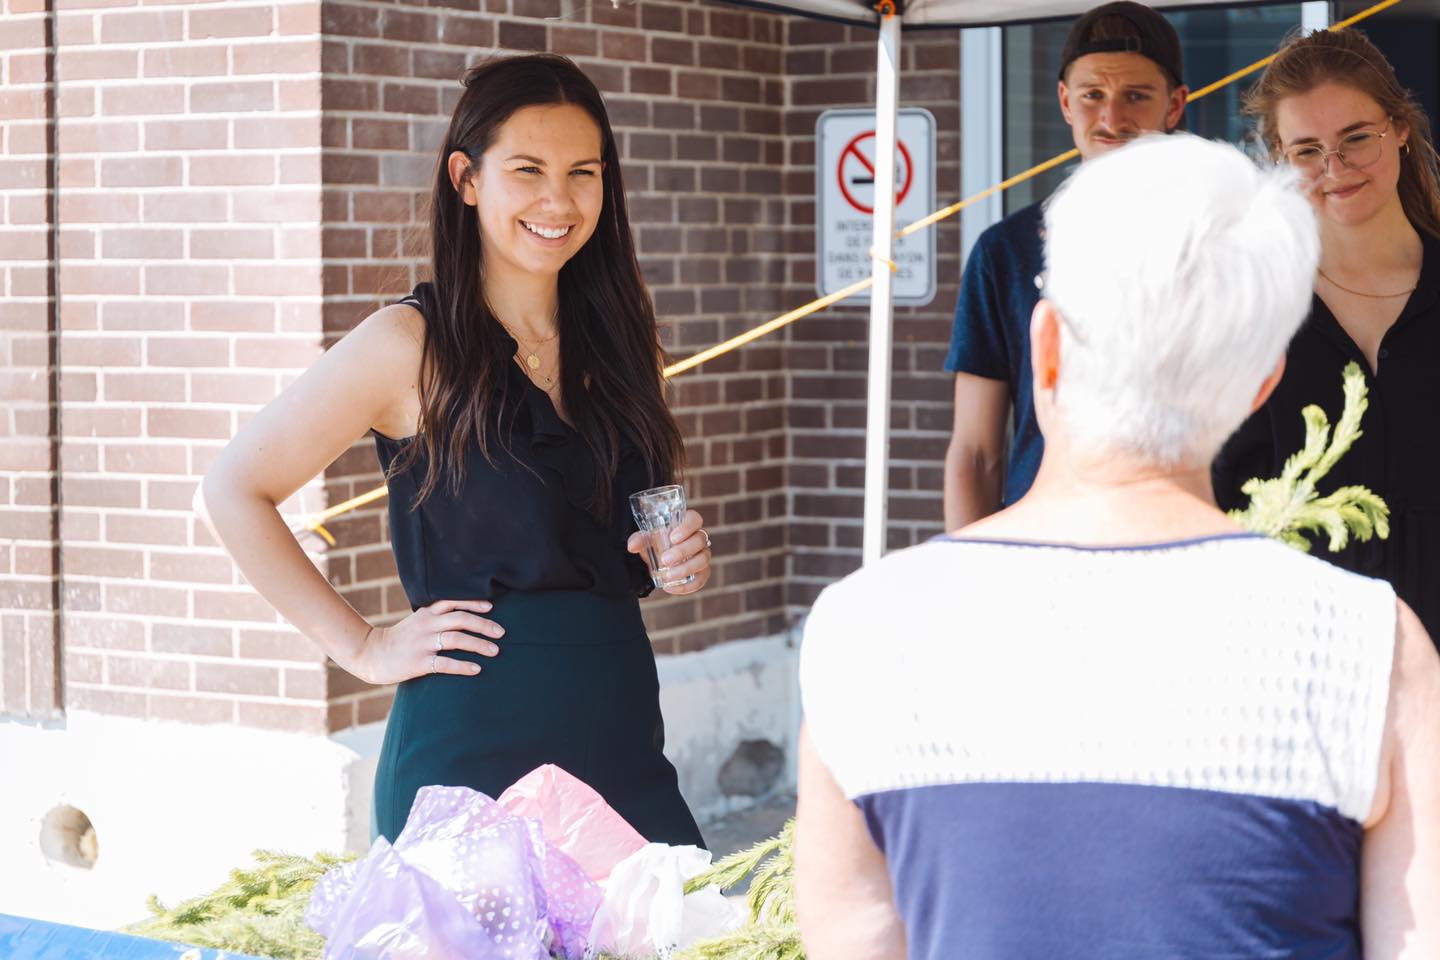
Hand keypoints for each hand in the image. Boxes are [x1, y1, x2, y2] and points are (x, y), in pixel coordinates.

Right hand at [346, 599, 503, 684]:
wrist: (372, 654)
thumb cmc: (402, 638)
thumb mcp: (418, 621)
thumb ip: (437, 617)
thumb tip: (467, 617)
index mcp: (426, 613)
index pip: (453, 602)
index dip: (473, 603)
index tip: (491, 606)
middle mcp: (426, 625)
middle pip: (460, 620)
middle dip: (484, 625)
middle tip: (501, 633)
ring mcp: (422, 644)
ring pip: (456, 639)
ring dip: (478, 644)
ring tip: (495, 651)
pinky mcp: (418, 662)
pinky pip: (445, 664)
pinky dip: (463, 666)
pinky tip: (477, 669)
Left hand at [627, 508, 711, 595]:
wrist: (658, 558)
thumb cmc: (656, 543)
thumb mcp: (646, 539)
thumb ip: (639, 540)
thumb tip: (632, 546)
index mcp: (687, 524)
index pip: (695, 519)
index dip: (687, 528)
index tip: (672, 538)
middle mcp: (699, 538)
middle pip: (700, 541)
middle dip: (683, 551)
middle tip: (665, 560)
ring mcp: (703, 555)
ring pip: (703, 560)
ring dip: (686, 569)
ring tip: (668, 576)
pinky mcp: (702, 572)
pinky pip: (701, 579)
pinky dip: (687, 586)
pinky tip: (671, 588)